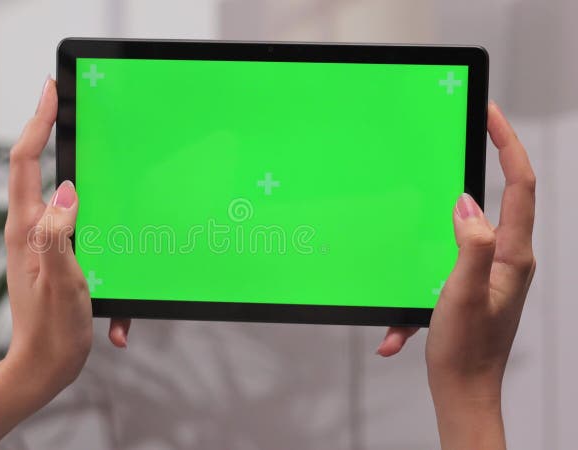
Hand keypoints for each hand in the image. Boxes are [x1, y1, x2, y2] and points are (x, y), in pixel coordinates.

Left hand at [0, 76, 92, 444]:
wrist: (43, 370)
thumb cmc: (52, 331)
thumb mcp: (62, 281)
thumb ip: (59, 233)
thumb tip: (67, 190)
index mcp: (26, 230)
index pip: (24, 162)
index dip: (37, 123)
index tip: (50, 91)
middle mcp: (29, 231)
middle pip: (34, 169)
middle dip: (48, 134)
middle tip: (65, 105)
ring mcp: (40, 243)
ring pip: (57, 197)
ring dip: (74, 174)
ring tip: (88, 151)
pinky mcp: (54, 257)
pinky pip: (75, 231)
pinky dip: (91, 230)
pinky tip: (98, 241)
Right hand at [379, 101, 535, 448]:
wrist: (463, 390)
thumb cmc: (466, 350)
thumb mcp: (462, 294)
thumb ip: (470, 245)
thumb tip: (466, 203)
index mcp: (512, 256)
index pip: (518, 186)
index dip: (508, 144)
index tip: (490, 113)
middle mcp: (507, 258)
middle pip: (503, 197)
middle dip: (486, 161)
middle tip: (464, 133)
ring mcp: (491, 270)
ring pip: (470, 227)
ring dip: (442, 219)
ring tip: (422, 208)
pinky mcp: (471, 281)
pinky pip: (447, 260)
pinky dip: (424, 272)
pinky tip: (403, 317)